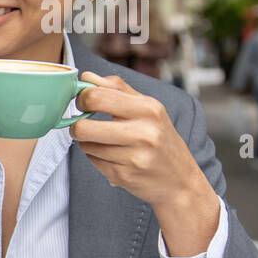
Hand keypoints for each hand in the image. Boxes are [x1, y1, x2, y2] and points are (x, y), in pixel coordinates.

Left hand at [70, 71, 218, 253]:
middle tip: (84, 126)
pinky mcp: (124, 176)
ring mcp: (134, 157)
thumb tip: (86, 77)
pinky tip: (113, 157)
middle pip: (83, 127)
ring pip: (85, 146)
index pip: (96, 97)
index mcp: (148, 109)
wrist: (180, 180)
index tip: (84, 104)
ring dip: (89, 144)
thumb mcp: (147, 108)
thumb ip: (116, 89)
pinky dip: (96, 158)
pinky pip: (93, 161)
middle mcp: (143, 133)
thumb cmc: (160, 139)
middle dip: (77, 127)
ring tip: (106, 143)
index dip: (81, 100)